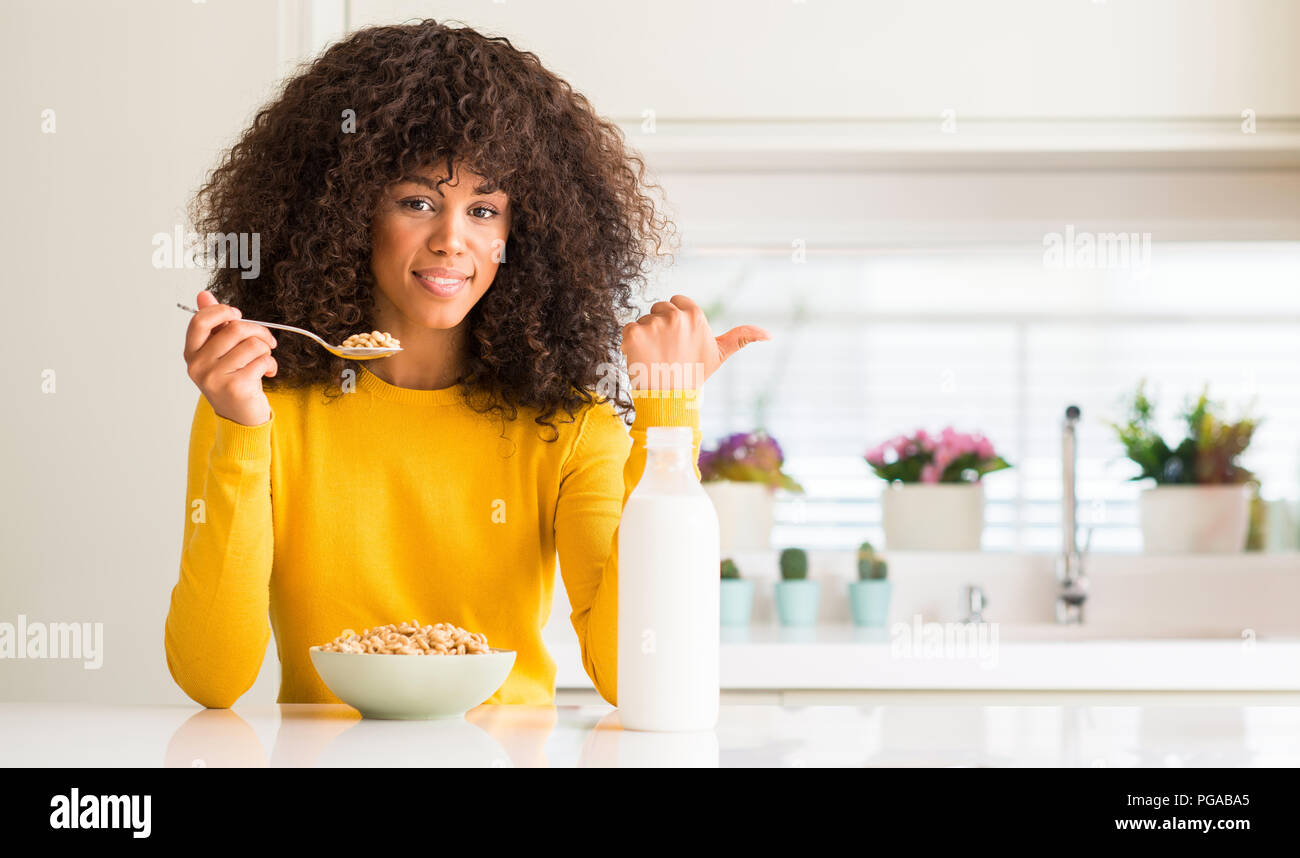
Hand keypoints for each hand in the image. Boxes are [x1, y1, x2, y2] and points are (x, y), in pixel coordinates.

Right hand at [183, 290, 278, 426]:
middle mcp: (198, 366)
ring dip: (266, 350)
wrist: (240, 417)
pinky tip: (268, 372)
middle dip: (259, 331)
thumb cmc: (233, 379)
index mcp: (191, 353)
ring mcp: (215, 378)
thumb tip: (204, 294)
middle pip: (234, 329)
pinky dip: (271, 364)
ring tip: (265, 360)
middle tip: (267, 341)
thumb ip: (213, 324)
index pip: (200, 320)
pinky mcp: (235, 387)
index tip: (238, 315)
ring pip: (252, 344)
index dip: (222, 311)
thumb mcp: (220, 352)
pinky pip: (262, 360)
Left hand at [620, 295, 768, 389]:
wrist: (669, 399)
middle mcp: (675, 316)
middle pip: (659, 309)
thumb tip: (770, 335)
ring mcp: (653, 324)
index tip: (679, 341)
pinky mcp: (634, 334)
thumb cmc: (694, 376)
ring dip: (646, 336)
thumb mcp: (719, 355)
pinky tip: (641, 358)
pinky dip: (630, 343)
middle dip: (660, 327)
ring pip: (644, 320)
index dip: (676, 320)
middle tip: (667, 352)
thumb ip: (741, 338)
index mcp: (695, 315)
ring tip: (655, 357)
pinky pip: (628, 329)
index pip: (676, 301)